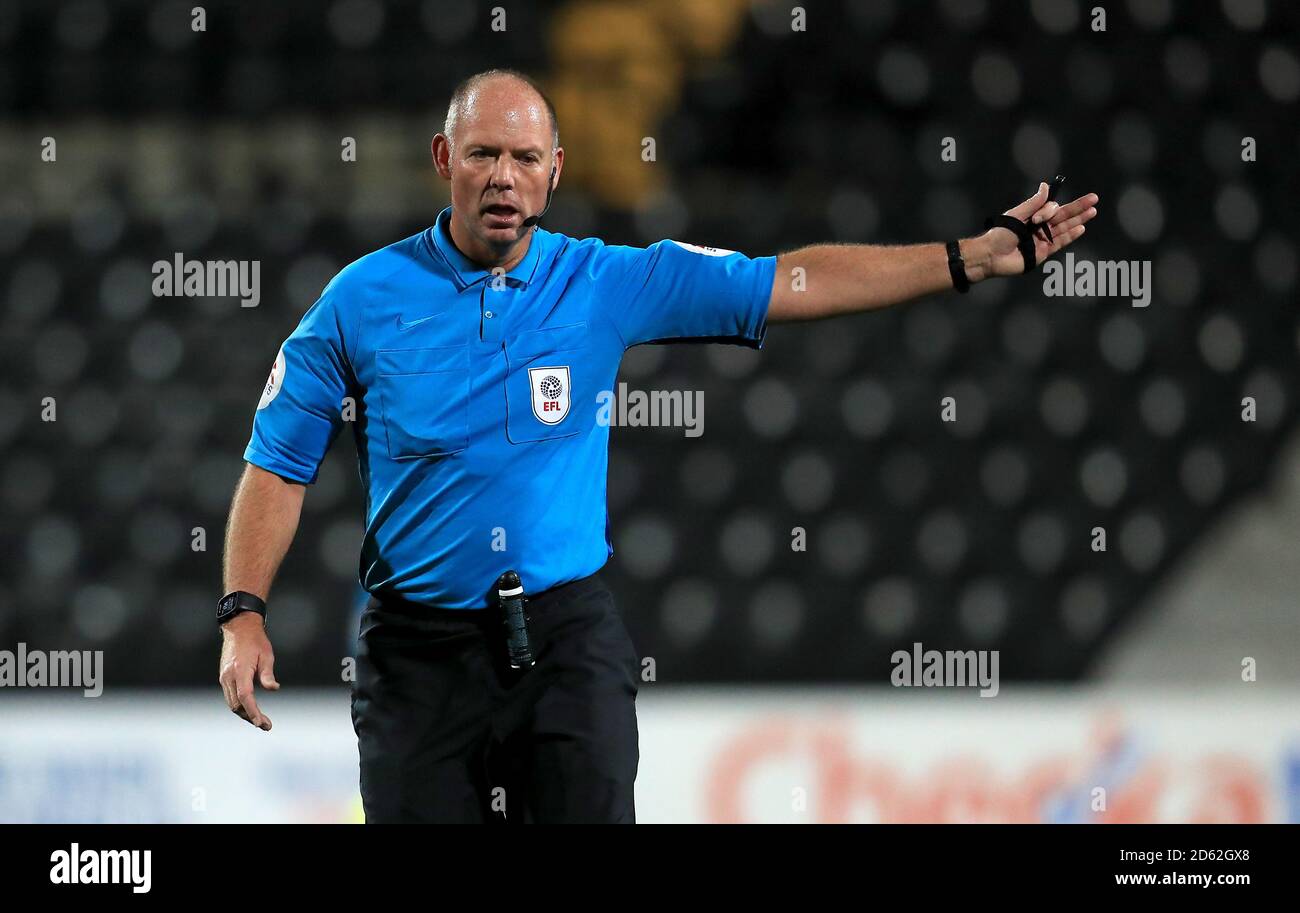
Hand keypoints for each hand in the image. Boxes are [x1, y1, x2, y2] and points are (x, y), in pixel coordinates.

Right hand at [218, 612, 278, 730]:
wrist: (239, 628)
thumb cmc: (256, 640)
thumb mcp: (266, 655)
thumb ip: (267, 674)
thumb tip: (274, 688)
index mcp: (240, 670)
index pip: (245, 697)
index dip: (253, 712)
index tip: (261, 723)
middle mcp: (229, 676)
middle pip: (237, 705)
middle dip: (250, 717)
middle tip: (266, 725)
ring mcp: (224, 677)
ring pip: (232, 703)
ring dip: (244, 713)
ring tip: (259, 721)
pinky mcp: (224, 677)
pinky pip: (230, 696)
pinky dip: (239, 705)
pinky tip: (250, 708)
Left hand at [978, 182, 1099, 279]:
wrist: (990, 256)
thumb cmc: (999, 234)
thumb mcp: (1016, 215)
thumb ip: (1033, 203)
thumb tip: (1046, 186)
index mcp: (1032, 216)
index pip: (1050, 208)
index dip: (1049, 210)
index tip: (1037, 218)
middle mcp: (1039, 227)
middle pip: (1062, 216)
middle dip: (1078, 207)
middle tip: (1094, 199)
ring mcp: (1042, 240)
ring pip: (1064, 228)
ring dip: (1079, 220)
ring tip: (1093, 211)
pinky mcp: (1042, 253)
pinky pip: (1059, 243)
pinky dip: (1071, 235)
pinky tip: (1082, 228)